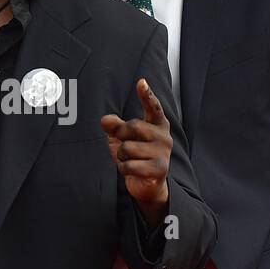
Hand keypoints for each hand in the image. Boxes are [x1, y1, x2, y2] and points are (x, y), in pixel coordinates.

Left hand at [100, 79, 171, 222]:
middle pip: (133, 126)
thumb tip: (105, 120)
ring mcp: (163, 153)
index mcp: (157, 124)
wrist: (149, 185)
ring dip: (121, 156)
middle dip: (121, 136)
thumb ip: (115, 126)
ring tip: (129, 160)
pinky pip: (129, 165)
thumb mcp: (122, 138)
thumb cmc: (136, 156)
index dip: (146, 95)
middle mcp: (164, 136)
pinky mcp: (160, 169)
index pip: (152, 107)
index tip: (141, 82)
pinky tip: (131, 171)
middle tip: (123, 145)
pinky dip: (123, 169)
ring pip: (128, 148)